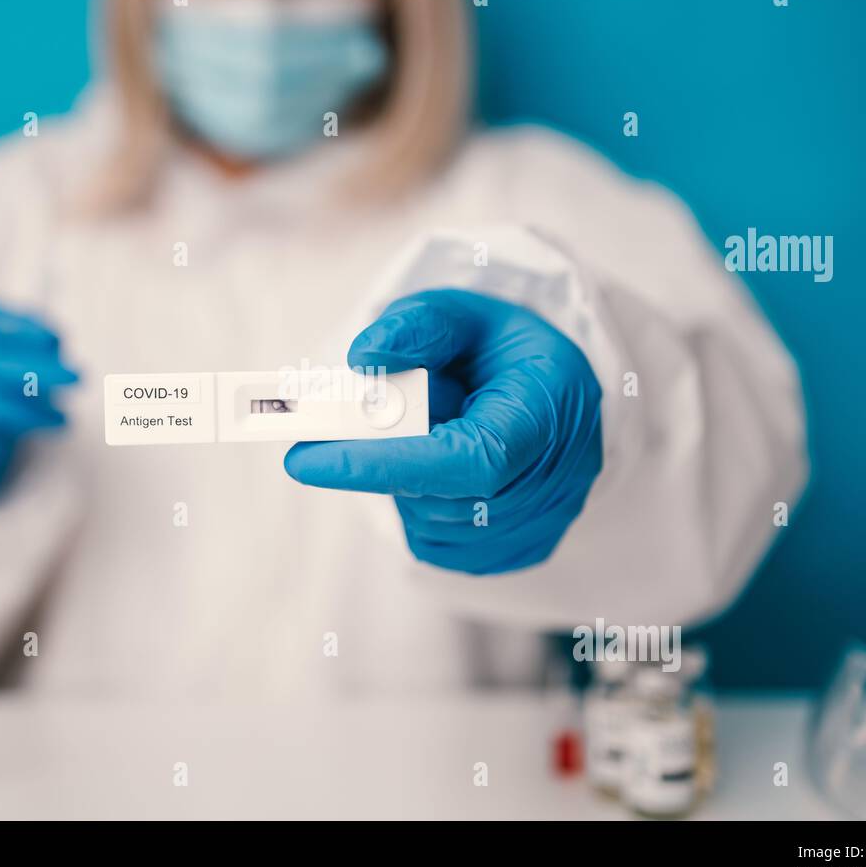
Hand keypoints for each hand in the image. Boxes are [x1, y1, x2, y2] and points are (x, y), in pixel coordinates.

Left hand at [285, 289, 601, 573]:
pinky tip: (436, 466)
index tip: (306, 460)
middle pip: (436, 495)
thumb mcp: (468, 314)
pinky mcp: (519, 552)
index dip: (383, 464)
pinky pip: (438, 542)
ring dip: (402, 479)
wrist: (559, 394)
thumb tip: (362, 358)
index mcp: (548, 413)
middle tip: (333, 427)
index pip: (463, 459)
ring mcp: (539, 526)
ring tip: (426, 432)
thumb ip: (418, 326)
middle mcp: (554, 483)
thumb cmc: (507, 353)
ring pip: (428, 523)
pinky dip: (418, 502)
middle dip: (376, 460)